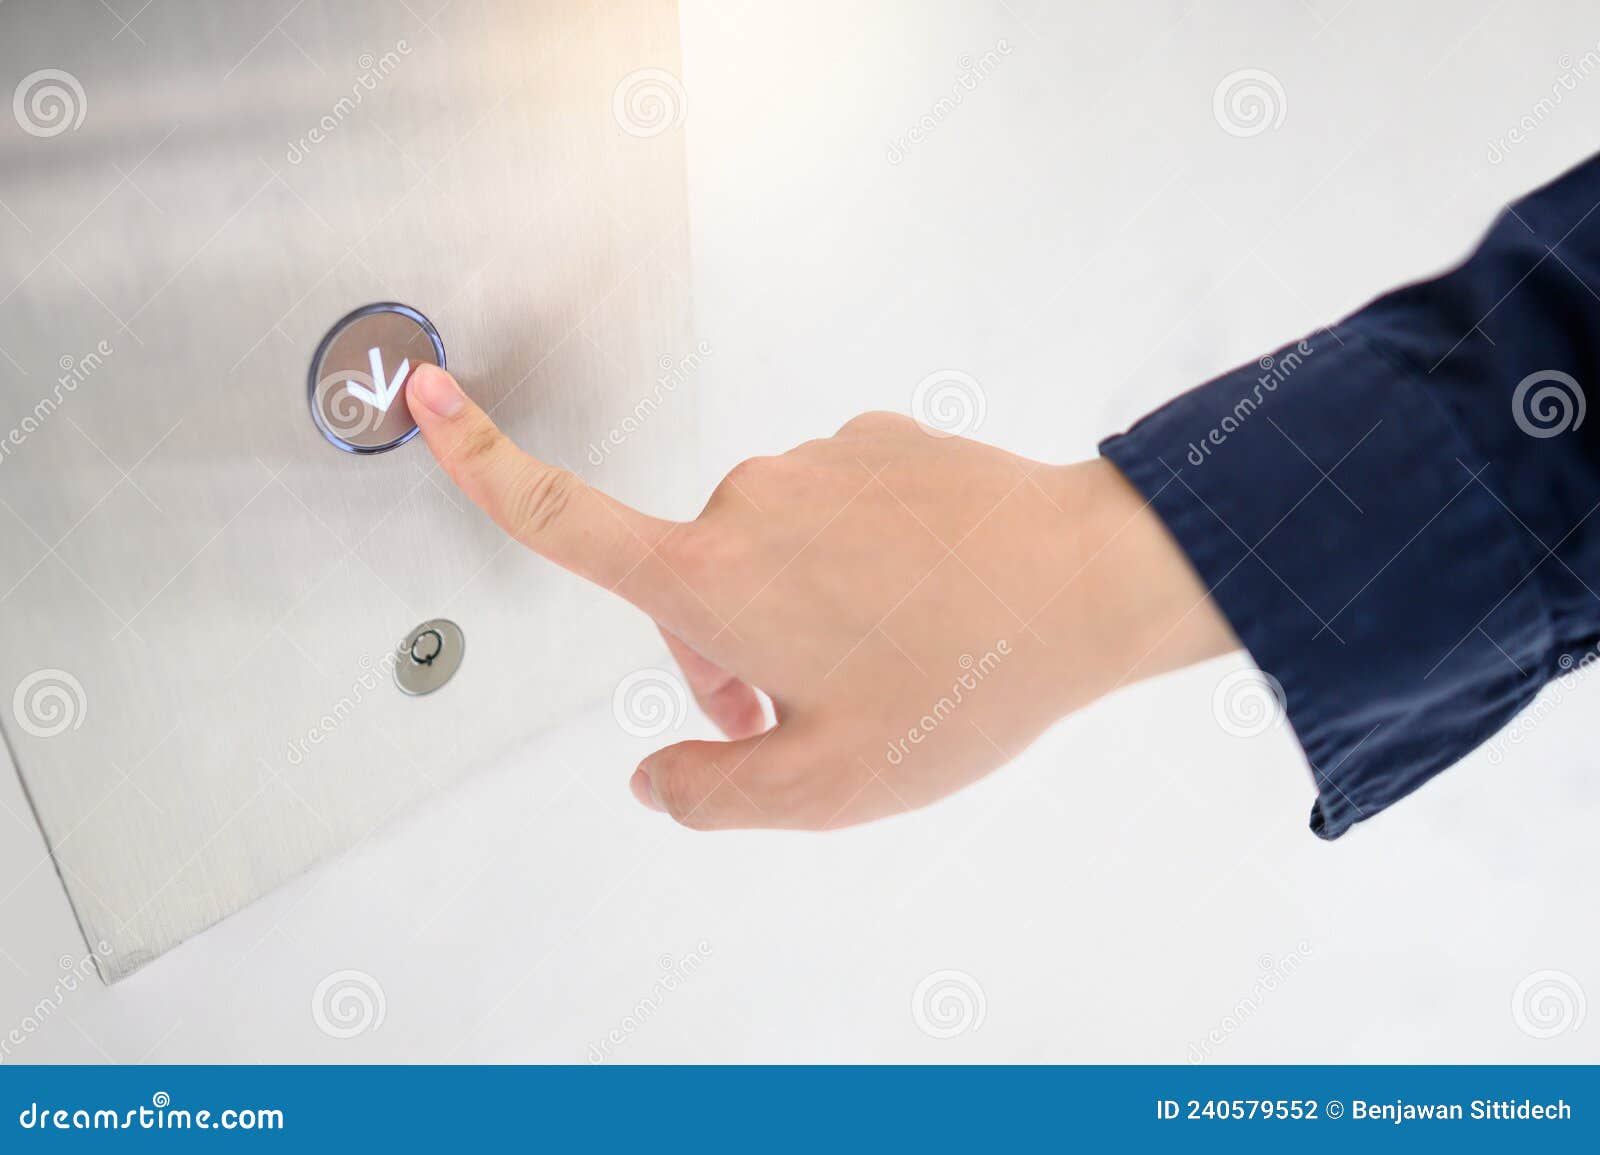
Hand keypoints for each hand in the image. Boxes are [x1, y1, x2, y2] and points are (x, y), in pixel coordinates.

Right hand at [407, 364, 1235, 829]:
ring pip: (765, 549)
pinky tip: (918, 598)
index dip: (478, 461)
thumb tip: (655, 779)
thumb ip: (712, 794)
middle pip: (686, 584)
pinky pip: (831, 511)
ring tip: (885, 660)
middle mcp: (745, 499)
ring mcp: (814, 460)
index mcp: (708, 575)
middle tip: (809, 713)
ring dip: (793, 606)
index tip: (419, 390)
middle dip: (724, 652)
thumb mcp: (828, 788)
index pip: (560, 517)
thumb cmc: (961, 683)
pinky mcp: (875, 440)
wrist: (1089, 582)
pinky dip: (850, 559)